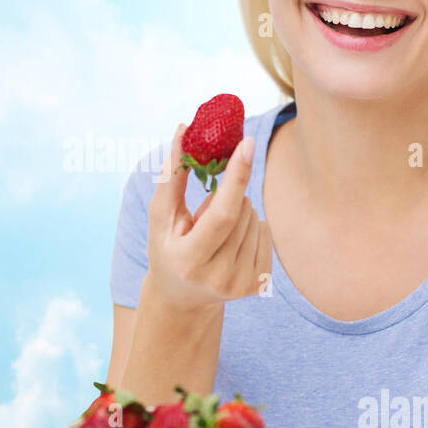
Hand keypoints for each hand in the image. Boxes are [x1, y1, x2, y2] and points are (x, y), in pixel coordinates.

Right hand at [145, 123, 271, 309]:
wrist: (182, 297)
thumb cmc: (167, 247)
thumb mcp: (160, 216)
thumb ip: (171, 175)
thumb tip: (183, 130)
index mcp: (190, 260)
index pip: (223, 214)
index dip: (237, 177)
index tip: (247, 144)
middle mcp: (219, 278)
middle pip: (242, 211)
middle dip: (228, 196)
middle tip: (206, 212)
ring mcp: (242, 285)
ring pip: (256, 218)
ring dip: (239, 211)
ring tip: (216, 231)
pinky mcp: (259, 285)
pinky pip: (267, 232)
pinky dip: (251, 227)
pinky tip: (231, 242)